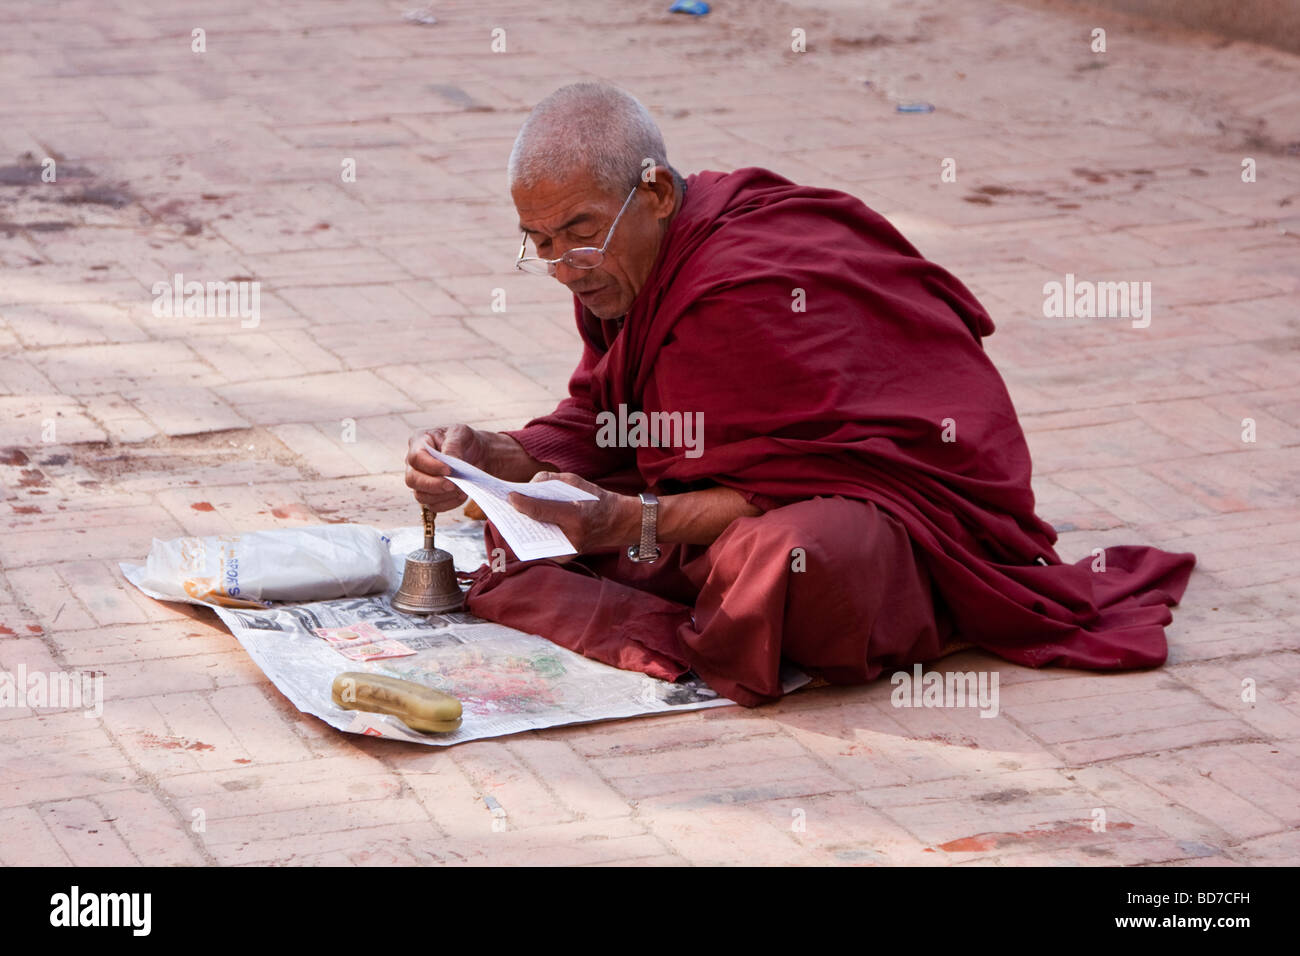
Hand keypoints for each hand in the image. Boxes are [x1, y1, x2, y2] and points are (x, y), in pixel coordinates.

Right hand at [405, 424, 491, 511]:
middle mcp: (414, 463)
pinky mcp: (429, 495)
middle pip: (412, 480)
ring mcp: (420, 480)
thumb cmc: (464, 440)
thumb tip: (449, 461)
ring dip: (443, 496)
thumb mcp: (461, 433)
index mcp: (418, 442)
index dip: (431, 466)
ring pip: (420, 496)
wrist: (476, 453)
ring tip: (461, 488)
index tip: (449, 470)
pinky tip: (461, 495)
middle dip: (434, 485)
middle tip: (453, 485)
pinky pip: (433, 506)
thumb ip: (453, 445)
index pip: (416, 458)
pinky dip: (448, 503)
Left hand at [507, 472, 639, 555]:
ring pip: (536, 537)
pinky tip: (526, 522)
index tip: (509, 496)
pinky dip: (534, 532)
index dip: (522, 503)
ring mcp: (567, 551)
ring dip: (523, 525)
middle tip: (505, 505)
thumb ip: (550, 481)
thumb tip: (526, 487)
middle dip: (519, 515)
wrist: (617, 523)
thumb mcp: (576, 482)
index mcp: (575, 517)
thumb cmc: (595, 499)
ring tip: (512, 513)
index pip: (541, 510)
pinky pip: (542, 544)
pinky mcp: (564, 557)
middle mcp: (571, 537)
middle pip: (535, 526)